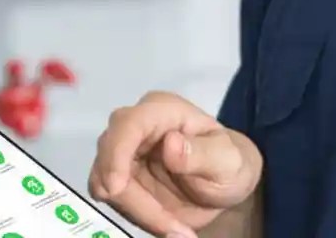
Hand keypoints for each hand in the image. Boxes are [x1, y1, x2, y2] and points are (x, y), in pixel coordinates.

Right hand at [88, 90, 262, 237]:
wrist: (222, 184)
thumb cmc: (228, 163)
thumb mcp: (227, 160)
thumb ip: (202, 152)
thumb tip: (170, 144)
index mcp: (162, 110)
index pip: (129, 123)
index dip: (116, 152)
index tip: (116, 188)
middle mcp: (135, 126)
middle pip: (110, 158)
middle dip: (134, 198)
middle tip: (173, 227)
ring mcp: (122, 152)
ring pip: (106, 184)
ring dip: (139, 213)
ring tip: (177, 229)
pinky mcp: (119, 178)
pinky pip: (115, 202)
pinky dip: (138, 219)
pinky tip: (168, 226)